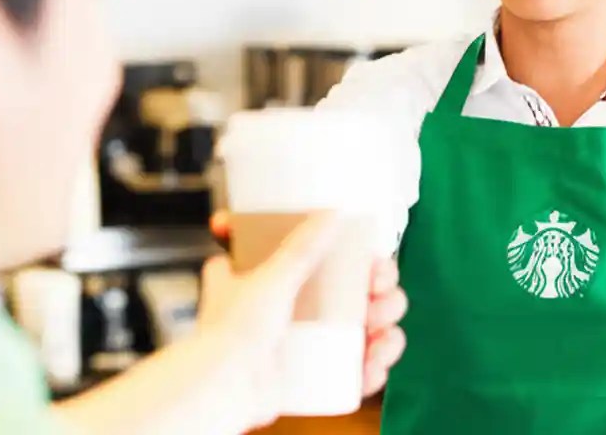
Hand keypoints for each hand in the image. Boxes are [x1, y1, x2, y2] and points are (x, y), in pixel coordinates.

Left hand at [209, 211, 406, 397]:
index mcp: (269, 278)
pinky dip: (372, 361)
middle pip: (349, 289)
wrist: (223, 391)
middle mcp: (288, 308)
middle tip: (379, 289)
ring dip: (382, 325)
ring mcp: (303, 340)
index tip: (366, 254)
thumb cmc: (228, 335)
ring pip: (360, 326)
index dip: (347, 252)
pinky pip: (355, 363)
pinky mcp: (313, 371)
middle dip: (377, 290)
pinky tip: (375, 358)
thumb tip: (330, 215)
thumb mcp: (270, 278)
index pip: (316, 254)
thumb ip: (301, 246)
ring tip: (381, 328)